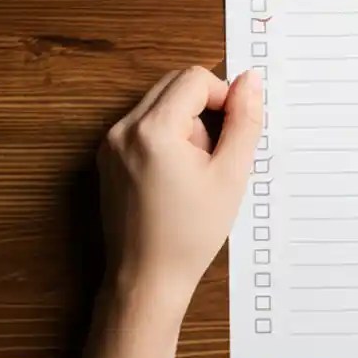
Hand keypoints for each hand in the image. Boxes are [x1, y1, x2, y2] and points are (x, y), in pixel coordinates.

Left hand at [97, 66, 263, 313]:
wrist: (147, 278)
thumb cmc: (190, 234)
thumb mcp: (231, 175)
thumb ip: (245, 121)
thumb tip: (250, 80)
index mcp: (152, 130)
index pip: (195, 79)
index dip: (224, 97)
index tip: (233, 134)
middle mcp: (123, 129)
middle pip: (174, 85)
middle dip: (203, 108)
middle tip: (214, 154)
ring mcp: (110, 143)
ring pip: (160, 104)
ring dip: (185, 123)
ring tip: (194, 169)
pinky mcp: (107, 157)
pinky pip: (143, 125)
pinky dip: (167, 137)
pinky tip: (176, 177)